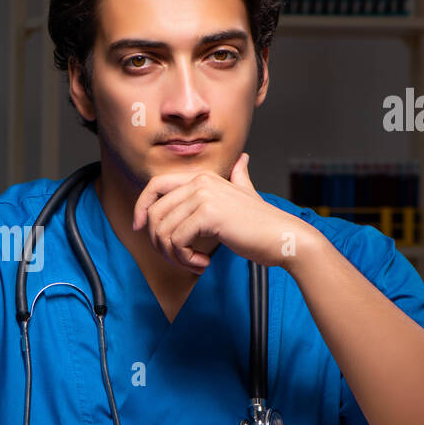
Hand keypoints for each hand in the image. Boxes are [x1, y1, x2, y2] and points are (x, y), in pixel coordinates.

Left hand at [131, 152, 308, 272]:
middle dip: (158, 242)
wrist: (284, 238)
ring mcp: (203, 196)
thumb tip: (242, 160)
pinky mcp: (208, 215)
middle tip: (177, 258)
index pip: (154, 185)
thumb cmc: (262, 224)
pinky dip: (185, 260)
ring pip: (163, 231)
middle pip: (154, 213)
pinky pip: (177, 242)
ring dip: (173, 256)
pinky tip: (202, 264)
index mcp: (202, 177)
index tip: (139, 229)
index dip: (141, 207)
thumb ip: (239, 177)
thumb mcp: (247, 194)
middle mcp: (200, 182)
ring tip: (192, 263)